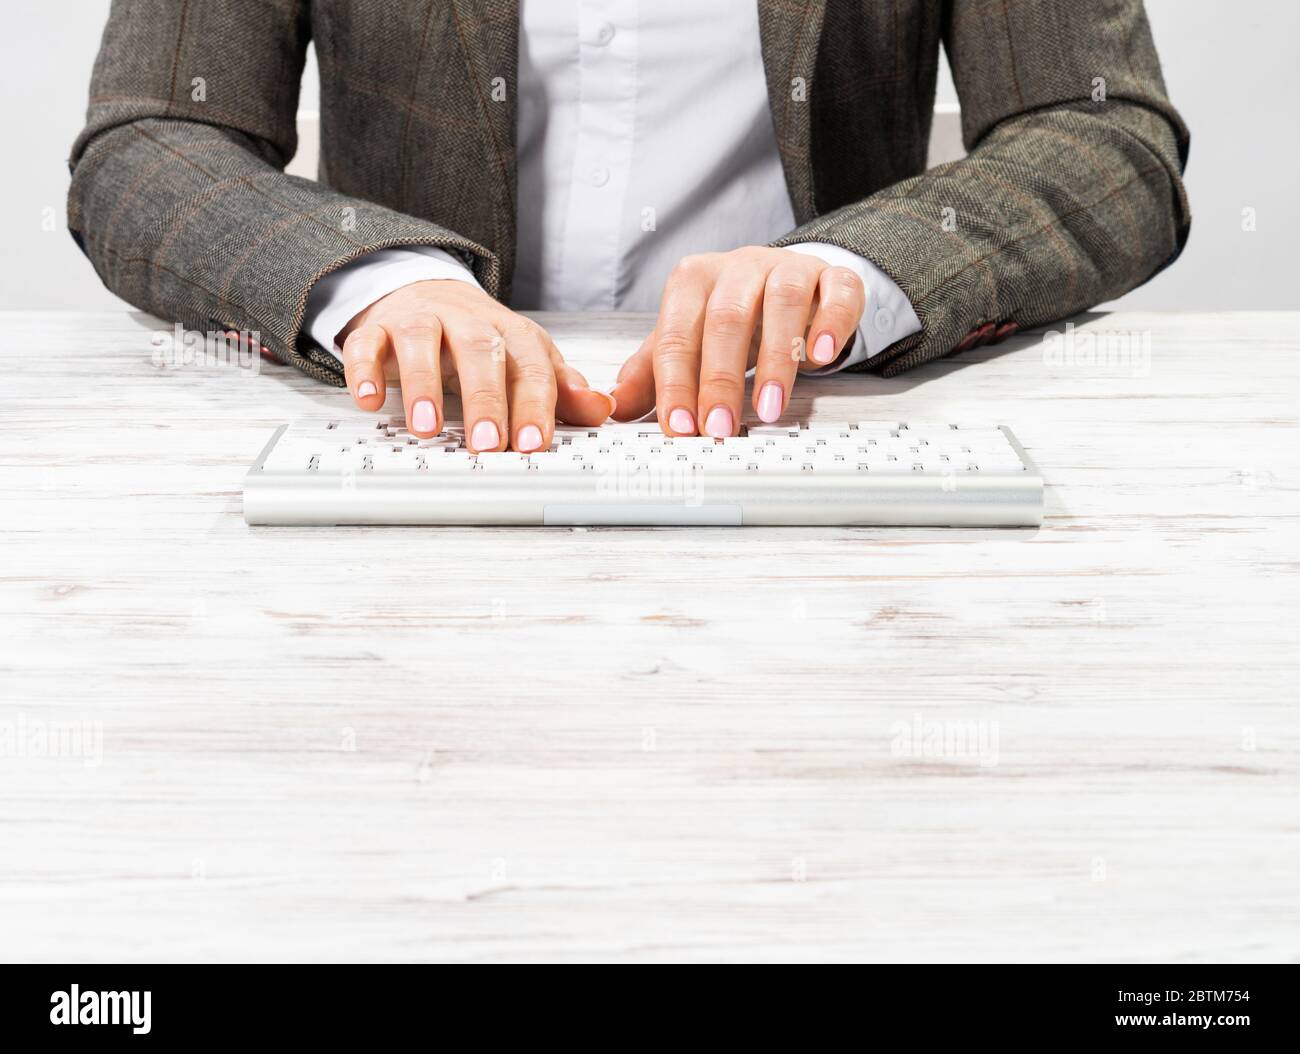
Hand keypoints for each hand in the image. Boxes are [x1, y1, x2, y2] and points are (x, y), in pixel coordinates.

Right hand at [338, 280, 614, 450]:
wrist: (427, 293)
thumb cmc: (482, 340)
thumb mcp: (526, 362)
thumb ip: (561, 390)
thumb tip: (602, 410)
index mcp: (511, 333)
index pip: (529, 367)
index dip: (534, 405)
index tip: (533, 443)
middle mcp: (467, 321)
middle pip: (480, 352)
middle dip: (484, 399)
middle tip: (486, 443)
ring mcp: (421, 321)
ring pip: (422, 342)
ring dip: (424, 385)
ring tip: (428, 428)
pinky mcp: (379, 328)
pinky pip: (368, 343)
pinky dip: (365, 369)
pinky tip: (369, 399)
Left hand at [609, 247, 864, 434]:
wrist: (792, 285)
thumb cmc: (735, 319)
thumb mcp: (688, 341)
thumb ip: (652, 373)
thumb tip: (614, 407)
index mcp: (694, 281)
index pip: (678, 334)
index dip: (676, 384)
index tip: (680, 427)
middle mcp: (739, 267)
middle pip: (725, 318)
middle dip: (721, 379)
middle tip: (719, 427)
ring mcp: (789, 268)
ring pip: (782, 302)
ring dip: (776, 359)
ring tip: (768, 408)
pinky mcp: (833, 278)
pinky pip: (837, 292)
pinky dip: (830, 323)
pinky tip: (821, 357)